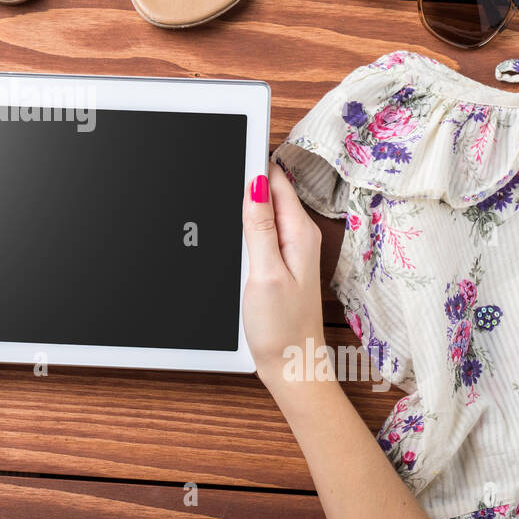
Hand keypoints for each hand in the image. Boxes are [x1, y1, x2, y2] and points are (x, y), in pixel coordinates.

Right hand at [241, 167, 326, 385]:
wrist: (292, 367)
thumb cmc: (281, 328)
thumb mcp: (264, 273)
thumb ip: (259, 227)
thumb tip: (255, 183)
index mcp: (299, 233)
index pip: (277, 180)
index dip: (253, 164)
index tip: (231, 151)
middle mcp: (300, 237)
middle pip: (271, 192)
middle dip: (247, 181)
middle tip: (218, 172)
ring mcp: (292, 250)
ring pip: (265, 211)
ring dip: (246, 204)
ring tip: (225, 203)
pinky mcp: (281, 263)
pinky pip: (264, 231)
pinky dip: (248, 226)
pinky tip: (235, 233)